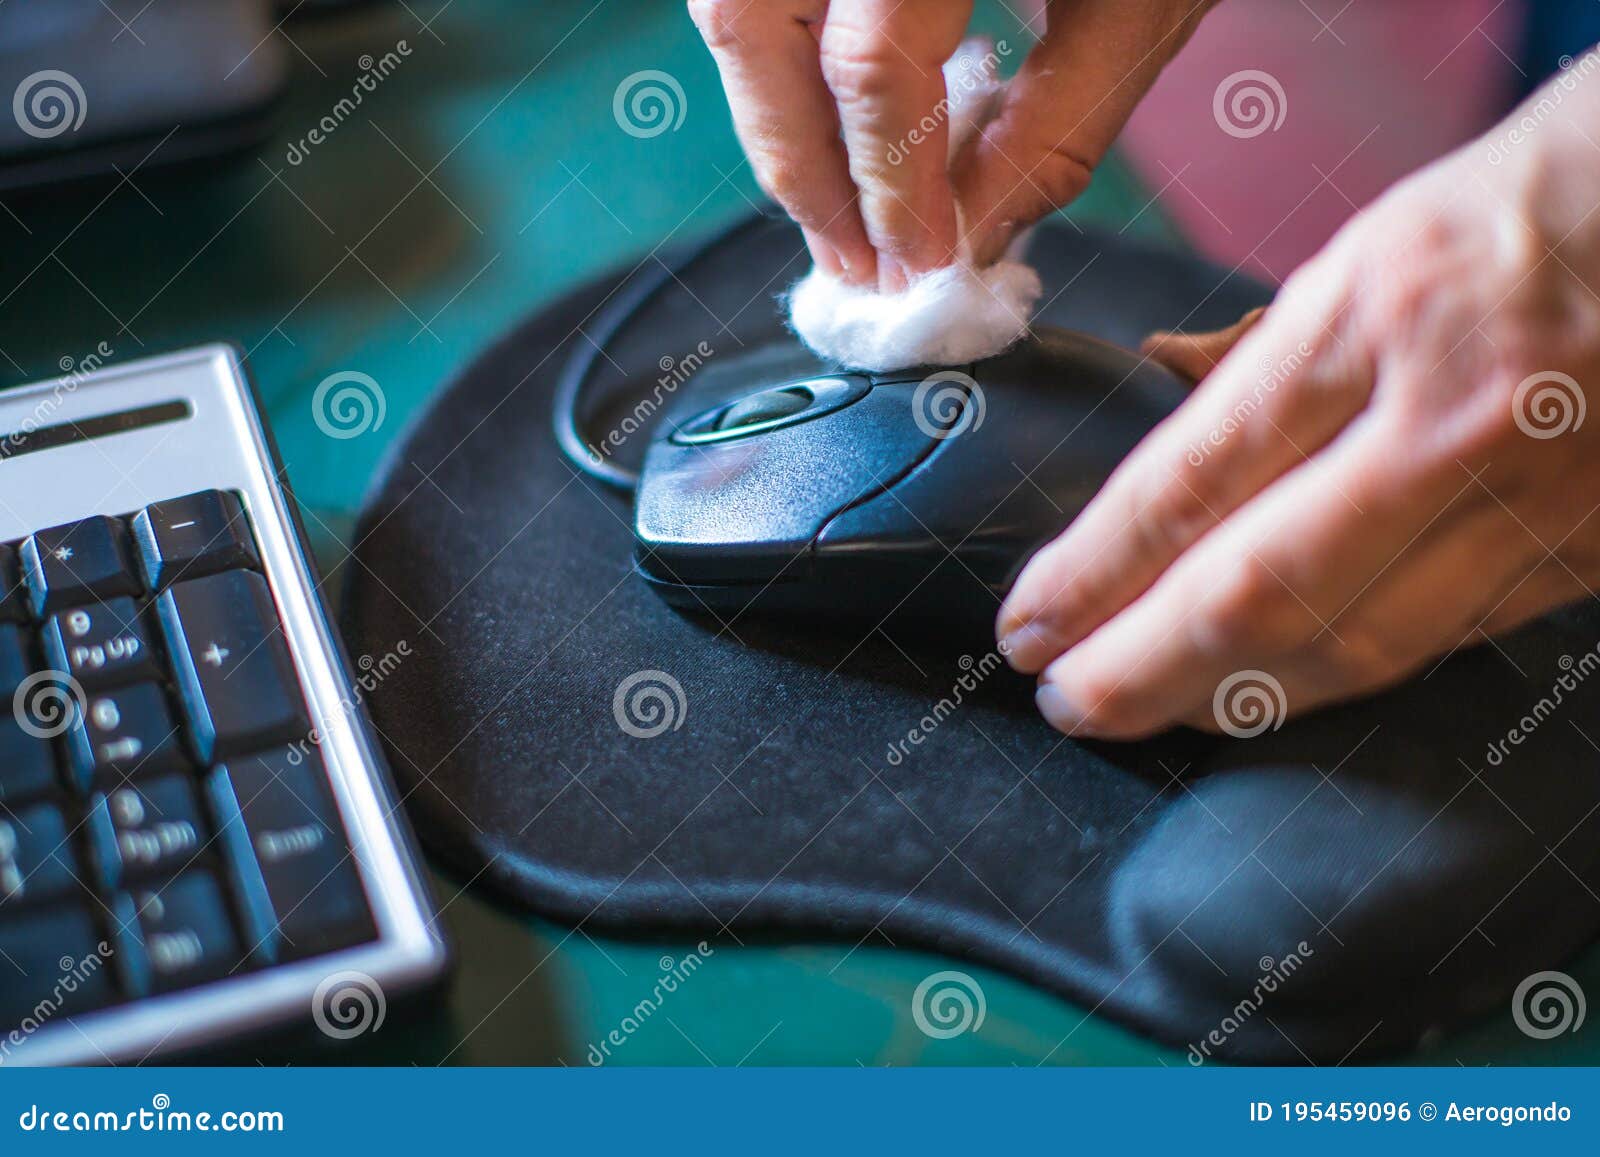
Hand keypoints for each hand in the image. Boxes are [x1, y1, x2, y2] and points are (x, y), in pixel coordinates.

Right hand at [689, 0, 1216, 289]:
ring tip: (838, 218)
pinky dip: (790, 70)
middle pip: (752, 28)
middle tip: (851, 261)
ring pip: (735, 9)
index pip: (871, 63)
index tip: (914, 262)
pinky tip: (839, 137)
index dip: (887, 182)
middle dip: (800, 163)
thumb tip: (970, 241)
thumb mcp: (1136, 7)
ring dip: (781, 123)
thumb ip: (1050, 132)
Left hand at [997, 73, 1599, 738]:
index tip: (1028, 621)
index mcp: (1380, 309)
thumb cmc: (1547, 193)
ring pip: (1356, 646)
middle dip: (1139, 667)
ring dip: (1232, 698)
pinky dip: (1340, 679)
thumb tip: (1161, 396)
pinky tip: (1273, 691)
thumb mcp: (1379, 235)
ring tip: (1146, 711)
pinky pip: (1441, 644)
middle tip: (1063, 702)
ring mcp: (1540, 496)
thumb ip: (1268, 345)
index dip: (1094, 571)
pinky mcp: (1590, 552)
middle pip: (1259, 591)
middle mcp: (1458, 416)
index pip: (1193, 480)